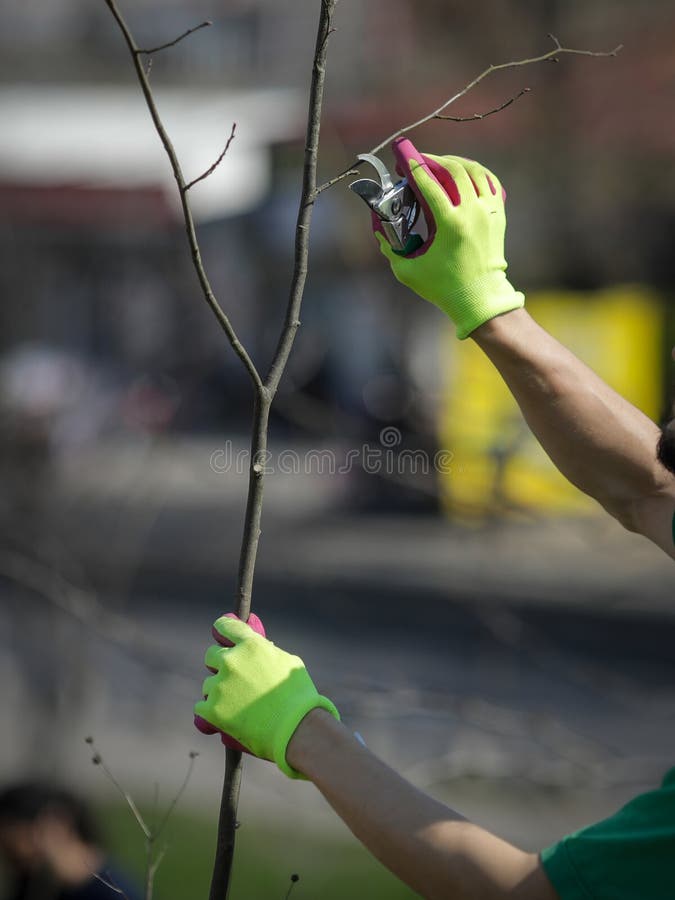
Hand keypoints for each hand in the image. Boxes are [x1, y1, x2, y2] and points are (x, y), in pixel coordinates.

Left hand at [194, 615, 339, 777]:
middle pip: (211, 655)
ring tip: (237, 705)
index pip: (224, 627)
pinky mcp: (212, 710)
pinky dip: (210, 712)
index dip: (223, 631)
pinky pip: (201, 707)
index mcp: (250, 645)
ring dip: (218, 691)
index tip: (222, 638)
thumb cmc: (298, 695)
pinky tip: (224, 717)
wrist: (297, 728)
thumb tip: (260, 643)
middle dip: (219, 665)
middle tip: (232, 678)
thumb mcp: (288, 661)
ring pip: (208, 684)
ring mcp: (220, 686)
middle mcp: (231, 661)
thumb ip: (268, 650)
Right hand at [375, 137, 523, 338]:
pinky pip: (490, 182)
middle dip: (434, 160)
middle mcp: (473, 213)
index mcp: (451, 224)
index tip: (404, 157)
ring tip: (441, 163)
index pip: (430, 185)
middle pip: (454, 170)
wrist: (480, 297)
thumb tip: (378, 230)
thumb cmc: (443, 286)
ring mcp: (489, 212)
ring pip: (474, 171)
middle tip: (420, 161)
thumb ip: (390, 249)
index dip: (415, 167)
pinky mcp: (499, 214)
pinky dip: (476, 172)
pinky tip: (464, 173)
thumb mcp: (408, 270)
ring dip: (456, 162)